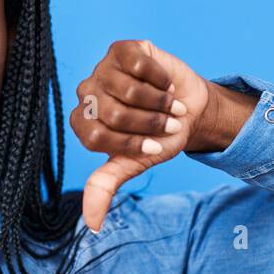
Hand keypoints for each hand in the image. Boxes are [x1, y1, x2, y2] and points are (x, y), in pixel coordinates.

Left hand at [70, 40, 210, 231]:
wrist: (190, 110)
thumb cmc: (159, 138)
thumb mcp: (134, 163)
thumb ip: (106, 186)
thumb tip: (91, 224)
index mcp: (83, 124)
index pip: (97, 136)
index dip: (130, 142)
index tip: (153, 146)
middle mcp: (86, 95)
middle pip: (114, 113)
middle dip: (150, 124)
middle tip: (168, 124)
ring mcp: (101, 69)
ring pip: (129, 89)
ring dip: (159, 102)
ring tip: (170, 106)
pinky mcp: (122, 50)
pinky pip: (139, 65)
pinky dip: (160, 78)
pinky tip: (164, 83)